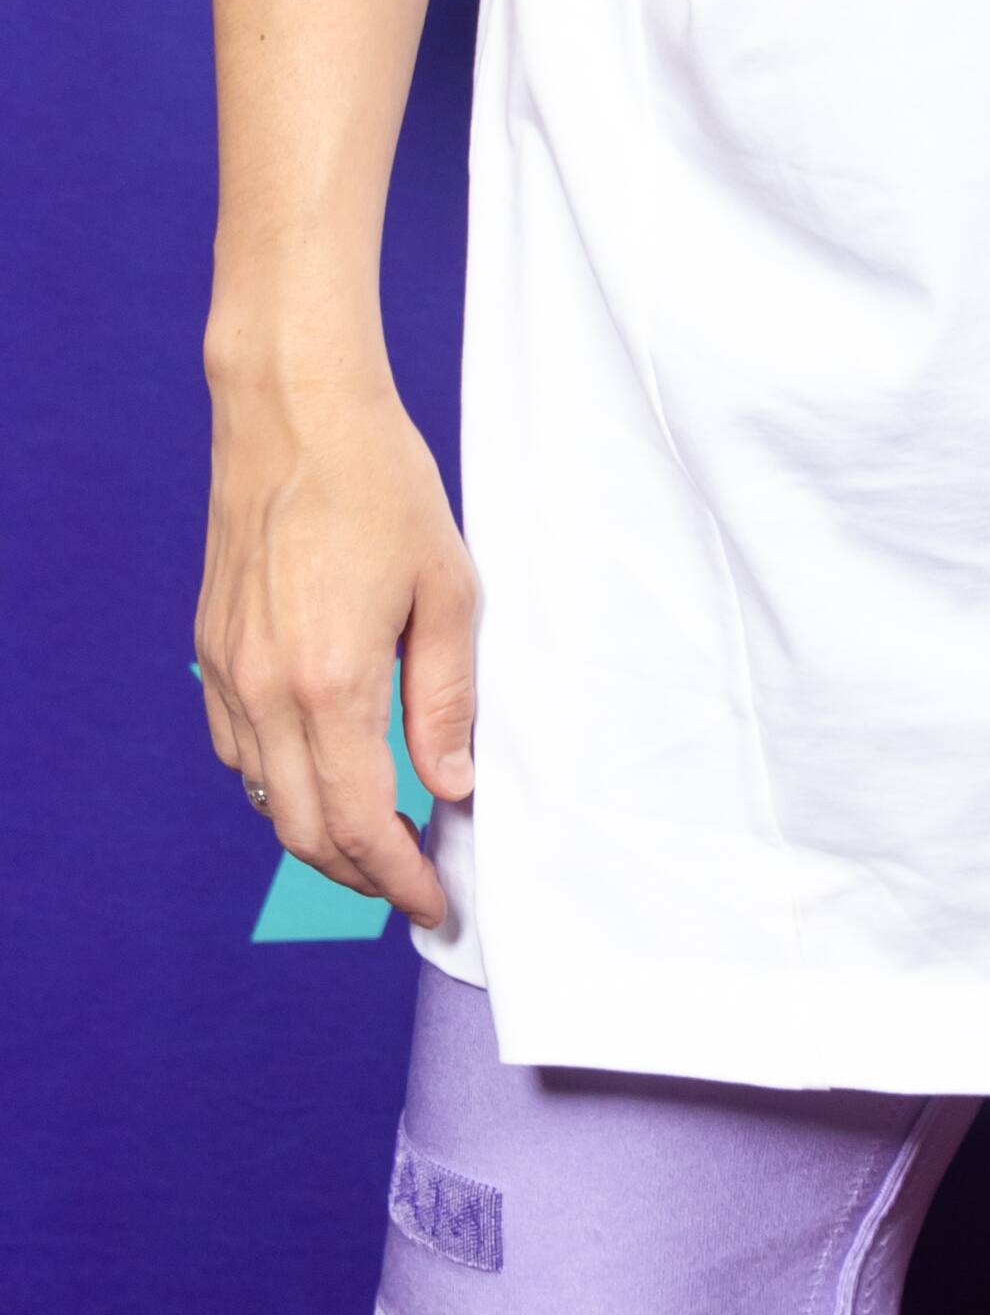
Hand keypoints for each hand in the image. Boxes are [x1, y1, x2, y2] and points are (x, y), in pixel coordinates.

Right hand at [195, 319, 475, 931]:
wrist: (293, 411)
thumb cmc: (382, 487)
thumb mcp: (448, 588)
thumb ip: (447, 698)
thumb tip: (451, 788)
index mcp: (330, 682)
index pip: (361, 823)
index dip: (401, 878)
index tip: (437, 902)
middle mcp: (264, 691)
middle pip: (303, 831)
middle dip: (363, 874)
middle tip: (416, 884)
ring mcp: (228, 672)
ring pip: (264, 797)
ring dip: (319, 833)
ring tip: (383, 837)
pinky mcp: (213, 650)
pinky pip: (239, 750)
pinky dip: (280, 783)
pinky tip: (325, 771)